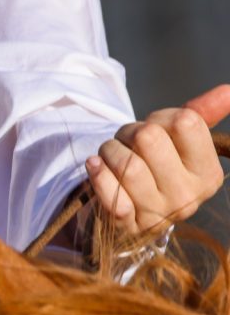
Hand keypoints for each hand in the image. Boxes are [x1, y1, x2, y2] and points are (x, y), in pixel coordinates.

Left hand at [85, 83, 229, 237]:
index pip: (185, 122)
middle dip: (129, 132)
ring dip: (109, 151)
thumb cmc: (155, 164)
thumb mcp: (179, 141)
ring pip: (126, 163)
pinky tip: (96, 167)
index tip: (158, 130)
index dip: (161, 117)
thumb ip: (201, 114)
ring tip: (113, 157)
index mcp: (208, 173)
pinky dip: (98, 175)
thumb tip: (228, 90)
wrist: (129, 207)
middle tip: (129, 144)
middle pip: (149, 138)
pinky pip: (112, 195)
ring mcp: (158, 214)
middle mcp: (188, 197)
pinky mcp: (128, 224)